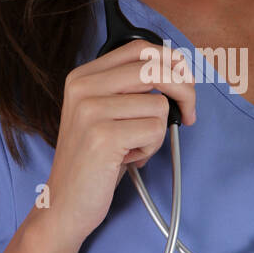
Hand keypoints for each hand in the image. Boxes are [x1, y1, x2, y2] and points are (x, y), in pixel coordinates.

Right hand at [43, 38, 196, 248]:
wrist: (65, 203)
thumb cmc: (94, 161)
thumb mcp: (105, 114)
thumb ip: (130, 89)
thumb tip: (178, 71)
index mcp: (83, 77)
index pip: (139, 49)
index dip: (171, 61)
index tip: (185, 81)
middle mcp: (83, 88)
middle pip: (154, 69)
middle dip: (184, 91)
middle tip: (188, 114)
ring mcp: (90, 111)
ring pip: (159, 105)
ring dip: (158, 132)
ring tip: (134, 147)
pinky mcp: (103, 136)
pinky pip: (155, 130)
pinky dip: (151, 149)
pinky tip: (129, 158)